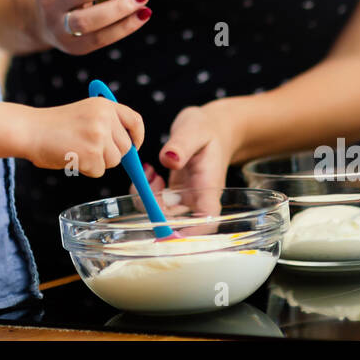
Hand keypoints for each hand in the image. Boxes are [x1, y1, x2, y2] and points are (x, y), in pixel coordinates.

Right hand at [20, 96, 144, 178]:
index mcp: (104, 105)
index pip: (135, 121)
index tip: (134, 146)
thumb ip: (106, 123)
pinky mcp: (92, 154)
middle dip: (111, 153)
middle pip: (126, 147)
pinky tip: (72, 157)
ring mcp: (99, 136)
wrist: (30, 130)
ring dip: (98, 162)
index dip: (137, 137)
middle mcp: (105, 118)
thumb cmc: (54, 126)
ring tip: (77, 150)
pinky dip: (87, 170)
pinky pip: (99, 171)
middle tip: (88, 149)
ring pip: (114, 161)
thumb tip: (130, 148)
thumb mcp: (85, 113)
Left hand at [146, 104, 236, 225]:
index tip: (169, 232)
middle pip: (179, 222)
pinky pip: (158, 202)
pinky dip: (147, 191)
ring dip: (149, 200)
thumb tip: (169, 159)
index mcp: (209, 187)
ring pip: (164, 214)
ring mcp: (186, 198)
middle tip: (147, 186)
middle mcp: (198, 198)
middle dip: (156, 211)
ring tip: (149, 174)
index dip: (191, 233)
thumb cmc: (207, 129)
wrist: (211, 127)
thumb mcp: (194, 130)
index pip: (207, 220)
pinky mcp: (176, 194)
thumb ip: (182, 145)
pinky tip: (150, 173)